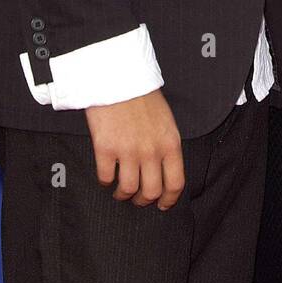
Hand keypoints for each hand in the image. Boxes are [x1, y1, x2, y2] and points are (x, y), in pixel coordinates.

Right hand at [85, 88, 184, 209]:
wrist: (118, 78)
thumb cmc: (142, 96)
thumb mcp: (165, 120)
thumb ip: (165, 145)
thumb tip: (163, 168)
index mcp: (170, 143)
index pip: (175, 183)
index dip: (169, 200)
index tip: (163, 204)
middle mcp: (151, 151)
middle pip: (150, 192)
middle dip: (144, 200)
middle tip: (138, 198)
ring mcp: (128, 151)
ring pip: (128, 190)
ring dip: (123, 194)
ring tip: (120, 190)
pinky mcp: (106, 149)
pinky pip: (106, 178)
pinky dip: (106, 181)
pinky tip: (107, 176)